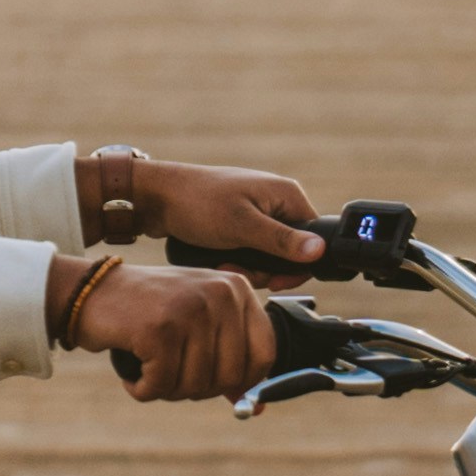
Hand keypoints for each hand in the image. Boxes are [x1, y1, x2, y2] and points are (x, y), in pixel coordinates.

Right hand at [69, 257, 281, 404]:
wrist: (91, 291)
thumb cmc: (148, 313)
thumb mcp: (198, 327)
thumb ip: (229, 361)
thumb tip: (256, 407)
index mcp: (237, 289)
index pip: (265, 354)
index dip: (242, 382)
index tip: (216, 385)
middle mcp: (219, 293)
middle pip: (231, 376)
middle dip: (197, 389)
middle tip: (170, 376)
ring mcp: (190, 308)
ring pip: (196, 385)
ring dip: (167, 390)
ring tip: (149, 367)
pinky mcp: (159, 328)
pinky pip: (162, 386)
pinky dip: (143, 390)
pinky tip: (133, 374)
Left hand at [110, 155, 326, 278]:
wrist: (155, 198)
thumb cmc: (197, 204)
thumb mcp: (241, 226)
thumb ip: (281, 241)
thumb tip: (319, 251)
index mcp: (287, 195)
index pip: (313, 241)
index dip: (295, 267)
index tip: (270, 281)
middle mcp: (276, 202)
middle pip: (290, 253)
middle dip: (265, 270)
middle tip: (237, 271)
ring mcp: (258, 212)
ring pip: (268, 257)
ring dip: (247, 269)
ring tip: (223, 265)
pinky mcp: (241, 222)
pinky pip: (251, 252)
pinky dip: (238, 262)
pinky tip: (219, 262)